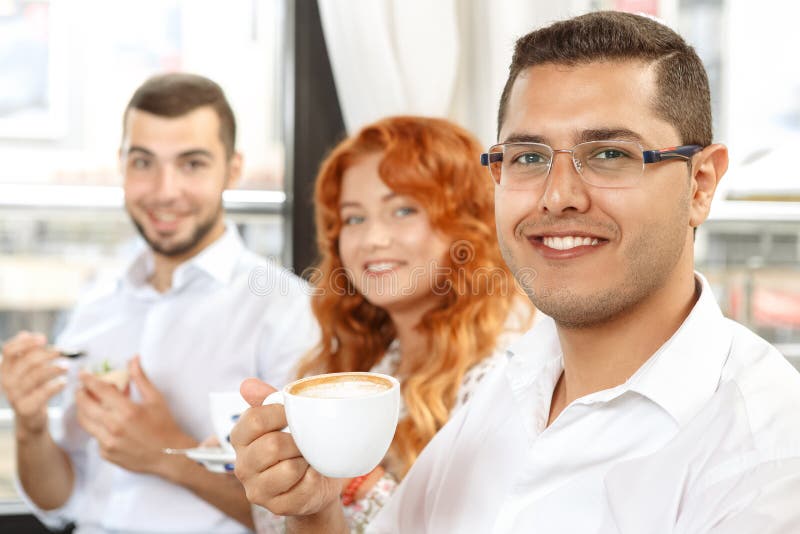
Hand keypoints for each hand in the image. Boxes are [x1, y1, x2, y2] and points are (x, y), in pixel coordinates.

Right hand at [1, 332, 65, 438]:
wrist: (30, 418)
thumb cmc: (32, 389)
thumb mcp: (27, 370)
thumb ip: (26, 353)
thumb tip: (26, 334)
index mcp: (4, 369)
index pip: (8, 350)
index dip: (25, 342)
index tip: (43, 338)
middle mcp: (6, 381)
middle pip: (26, 362)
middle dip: (46, 354)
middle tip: (61, 351)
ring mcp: (14, 395)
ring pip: (35, 376)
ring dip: (54, 368)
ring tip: (67, 366)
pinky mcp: (26, 407)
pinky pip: (42, 393)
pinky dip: (56, 385)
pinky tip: (64, 382)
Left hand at [75, 355, 195, 474]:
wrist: (168, 455)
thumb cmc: (164, 426)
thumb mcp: (155, 399)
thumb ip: (140, 378)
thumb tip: (133, 359)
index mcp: (127, 410)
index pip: (100, 390)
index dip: (88, 380)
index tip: (83, 374)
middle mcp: (114, 427)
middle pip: (85, 406)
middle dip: (80, 394)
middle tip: (81, 388)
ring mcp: (108, 442)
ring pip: (85, 422)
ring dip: (83, 410)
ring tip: (87, 403)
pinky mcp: (106, 454)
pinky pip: (95, 436)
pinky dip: (97, 427)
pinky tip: (105, 423)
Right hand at [231, 378, 343, 516]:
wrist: (316, 481)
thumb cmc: (298, 445)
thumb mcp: (285, 419)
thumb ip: (267, 398)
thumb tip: (247, 384)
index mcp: (240, 439)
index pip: (253, 420)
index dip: (280, 413)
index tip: (296, 414)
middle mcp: (242, 466)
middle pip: (271, 445)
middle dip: (297, 441)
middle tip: (306, 441)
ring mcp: (256, 490)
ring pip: (288, 469)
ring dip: (306, 460)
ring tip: (307, 458)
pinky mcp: (276, 507)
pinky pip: (304, 487)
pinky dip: (315, 477)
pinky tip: (312, 475)